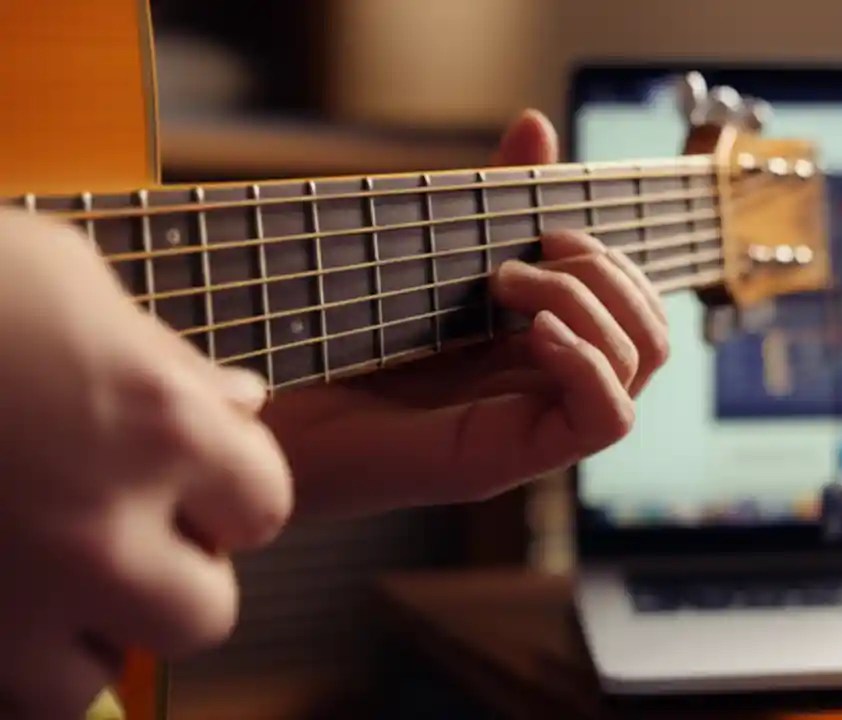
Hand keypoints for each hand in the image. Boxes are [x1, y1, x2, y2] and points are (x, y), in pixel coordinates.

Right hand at [0, 212, 292, 718]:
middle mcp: (98, 530)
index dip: (235, 491)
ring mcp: (2, 600)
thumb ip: (163, 357)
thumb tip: (240, 404)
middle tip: (123, 534)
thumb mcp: (62, 278)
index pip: (264, 504)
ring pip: (85, 681)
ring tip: (36, 575)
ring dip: (77, 637)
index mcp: (158, 427)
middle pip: (200, 615)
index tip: (202, 480)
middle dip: (175, 578)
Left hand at [263, 109, 669, 517]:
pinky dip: (586, 359)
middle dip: (608, 271)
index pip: (635, 310)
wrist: (263, 416)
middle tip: (531, 249)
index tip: (543, 227)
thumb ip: (490, 202)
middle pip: (652, 335)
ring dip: (585, 302)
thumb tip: (537, 125)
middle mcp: (546, 392)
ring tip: (503, 285)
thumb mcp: (431, 258)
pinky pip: (607, 416)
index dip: (613, 259)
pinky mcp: (509, 459)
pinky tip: (529, 330)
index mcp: (536, 351)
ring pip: (639, 368)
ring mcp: (532, 429)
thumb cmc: (335, 341)